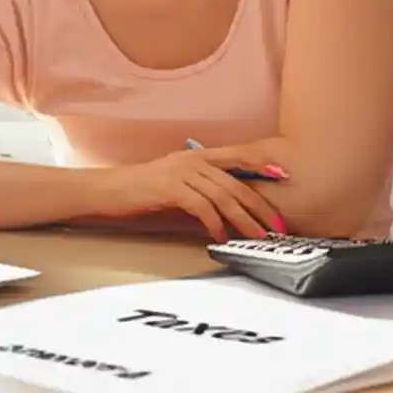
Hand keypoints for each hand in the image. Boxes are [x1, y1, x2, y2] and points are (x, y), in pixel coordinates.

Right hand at [85, 147, 288, 241]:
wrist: (108, 190)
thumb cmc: (141, 190)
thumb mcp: (175, 181)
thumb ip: (200, 185)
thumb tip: (228, 205)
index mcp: (196, 155)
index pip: (238, 156)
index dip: (262, 164)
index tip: (284, 176)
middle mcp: (192, 159)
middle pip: (236, 182)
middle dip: (260, 206)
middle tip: (276, 226)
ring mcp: (181, 171)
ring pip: (223, 196)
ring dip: (243, 220)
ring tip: (256, 237)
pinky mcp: (170, 188)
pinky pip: (201, 206)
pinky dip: (215, 223)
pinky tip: (221, 237)